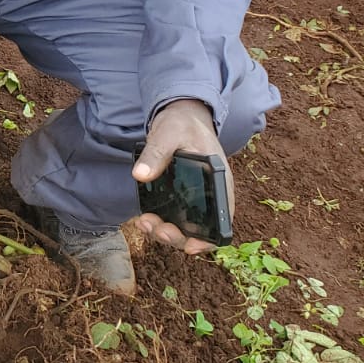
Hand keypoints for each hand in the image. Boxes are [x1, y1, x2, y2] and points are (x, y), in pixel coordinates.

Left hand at [132, 98, 227, 253]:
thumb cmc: (181, 124)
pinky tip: (144, 217)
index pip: (223, 219)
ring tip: (144, 222)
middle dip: (176, 236)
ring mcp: (195, 197)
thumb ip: (156, 152)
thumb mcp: (168, 133)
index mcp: (219, 181)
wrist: (181, 115)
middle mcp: (211, 194)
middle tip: (154, 227)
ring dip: (164, 231)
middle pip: (200, 229)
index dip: (209, 239)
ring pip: (184, 227)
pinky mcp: (181, 196)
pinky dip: (160, 222)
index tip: (189, 247)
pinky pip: (174, 217)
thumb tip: (140, 175)